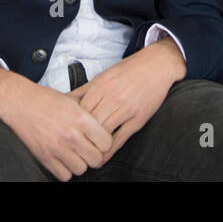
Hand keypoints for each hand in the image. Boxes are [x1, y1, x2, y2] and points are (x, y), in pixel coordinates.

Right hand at [0, 75, 114, 180]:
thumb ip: (89, 114)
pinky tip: (62, 159)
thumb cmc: (45, 99)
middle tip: (87, 149)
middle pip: (97, 159)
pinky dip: (65, 170)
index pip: (107, 143)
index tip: (98, 141)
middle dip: (94, 155)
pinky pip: (64, 176)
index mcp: (81, 119)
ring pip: (81, 169)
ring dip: (79, 163)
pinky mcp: (44, 157)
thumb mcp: (72, 100)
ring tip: (74, 154)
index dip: (104, 143)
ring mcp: (57, 148)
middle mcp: (71, 135)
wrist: (19, 102)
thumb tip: (103, 124)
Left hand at [69, 39, 184, 157]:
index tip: (67, 133)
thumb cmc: (129, 70)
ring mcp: (126, 109)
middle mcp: (111, 97)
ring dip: (94, 145)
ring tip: (86, 155)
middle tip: (74, 147)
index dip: (71, 123)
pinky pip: (121, 138)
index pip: (79, 110)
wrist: (156, 65)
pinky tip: (103, 156)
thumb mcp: (104, 75)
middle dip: (81, 136)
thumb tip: (65, 101)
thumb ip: (85, 89)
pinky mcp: (138, 119)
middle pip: (89, 122)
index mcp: (100, 85)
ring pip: (103, 132)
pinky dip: (110, 150)